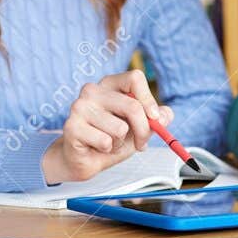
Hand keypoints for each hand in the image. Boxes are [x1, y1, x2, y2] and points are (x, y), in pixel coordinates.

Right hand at [42, 70, 173, 183]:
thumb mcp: (137, 128)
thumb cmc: (110, 139)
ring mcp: (79, 107)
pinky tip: (97, 147)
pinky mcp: (72, 126)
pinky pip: (105, 141)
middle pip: (132, 106)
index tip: (155, 118)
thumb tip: (166, 115)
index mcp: (109, 85)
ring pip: (120, 128)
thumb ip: (154, 119)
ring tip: (109, 143)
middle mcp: (92, 91)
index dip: (148, 99)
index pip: (134, 78)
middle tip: (141, 143)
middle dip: (143, 130)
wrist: (83, 160)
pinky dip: (106, 150)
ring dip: (120, 143)